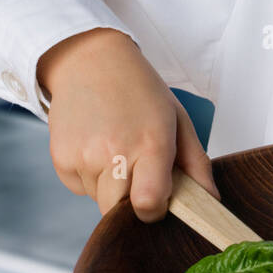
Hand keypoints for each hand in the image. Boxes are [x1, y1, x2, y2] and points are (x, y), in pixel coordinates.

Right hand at [37, 27, 218, 220]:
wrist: (91, 61)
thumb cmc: (139, 90)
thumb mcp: (177, 118)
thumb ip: (197, 163)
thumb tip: (211, 200)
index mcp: (151, 144)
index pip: (149, 205)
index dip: (155, 210)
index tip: (158, 200)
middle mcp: (115, 153)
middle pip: (121, 211)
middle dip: (131, 202)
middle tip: (137, 171)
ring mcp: (84, 158)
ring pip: (100, 201)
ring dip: (111, 187)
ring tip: (115, 150)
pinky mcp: (62, 160)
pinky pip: (80, 189)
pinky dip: (90, 178)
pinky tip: (96, 147)